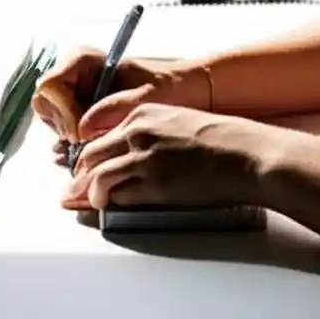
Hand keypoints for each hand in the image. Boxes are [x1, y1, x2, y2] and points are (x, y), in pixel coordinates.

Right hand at [32, 48, 208, 142]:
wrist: (186, 94)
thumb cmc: (169, 88)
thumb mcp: (145, 96)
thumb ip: (113, 108)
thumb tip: (81, 129)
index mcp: (82, 60)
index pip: (50, 86)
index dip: (63, 111)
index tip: (82, 131)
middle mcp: (73, 74)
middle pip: (45, 102)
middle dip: (63, 125)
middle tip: (86, 140)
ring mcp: (74, 94)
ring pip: (51, 119)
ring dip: (67, 137)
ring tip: (94, 143)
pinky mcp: (80, 112)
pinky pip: (63, 129)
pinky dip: (72, 144)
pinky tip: (87, 151)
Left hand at [60, 104, 269, 210]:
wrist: (246, 154)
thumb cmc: (221, 139)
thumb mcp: (177, 121)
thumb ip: (149, 132)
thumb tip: (129, 152)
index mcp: (142, 113)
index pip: (98, 133)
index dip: (86, 153)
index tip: (81, 164)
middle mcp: (137, 132)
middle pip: (91, 155)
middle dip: (79, 174)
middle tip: (73, 188)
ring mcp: (143, 159)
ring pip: (98, 177)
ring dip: (89, 192)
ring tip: (87, 201)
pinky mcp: (153, 185)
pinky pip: (119, 196)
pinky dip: (109, 202)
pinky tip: (107, 206)